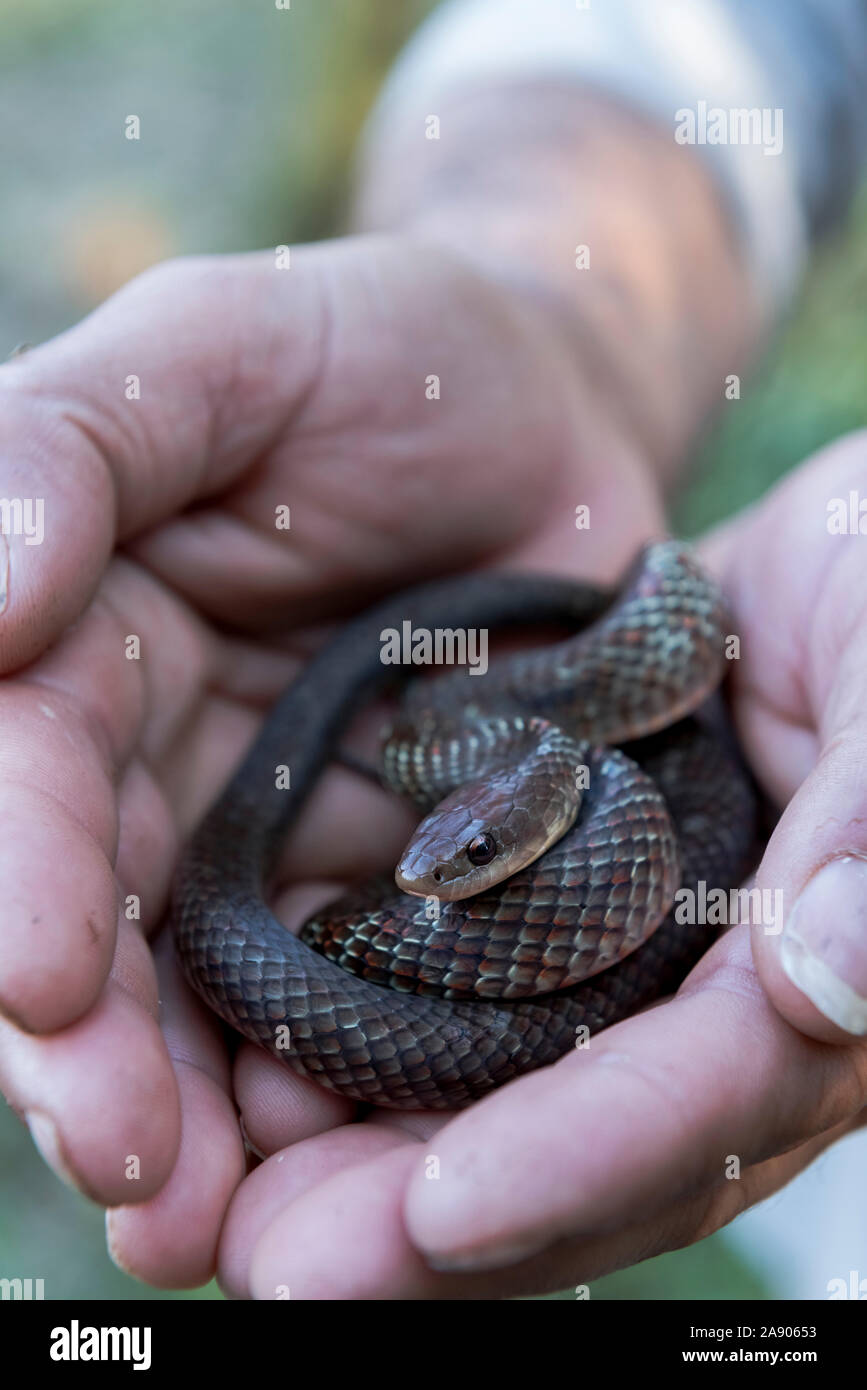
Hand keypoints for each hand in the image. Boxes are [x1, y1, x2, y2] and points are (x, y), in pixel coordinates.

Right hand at [0, 237, 661, 1286]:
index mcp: (86, 638)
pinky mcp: (398, 866)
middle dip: (95, 1053)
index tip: (37, 985)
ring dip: (198, 1114)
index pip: (19, 775)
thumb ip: (70, 447)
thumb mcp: (214, 349)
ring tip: (208, 1232)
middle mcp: (162, 756)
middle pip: (97, 923)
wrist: (554, 397)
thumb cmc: (383, 349)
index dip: (14, 880)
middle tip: (132, 1176)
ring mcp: (277, 827)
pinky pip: (358, 986)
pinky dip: (339, 1078)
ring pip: (210, 991)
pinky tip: (338, 1162)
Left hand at [215, 431, 866, 1300]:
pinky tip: (270, 1075)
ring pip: (519, 1114)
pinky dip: (377, 1060)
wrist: (806, 569)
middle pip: (601, 1161)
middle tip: (288, 1270)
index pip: (716, 1096)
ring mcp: (644, 980)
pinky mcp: (560, 933)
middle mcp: (734, 1010)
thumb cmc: (866, 582)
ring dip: (386, 1173)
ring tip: (244, 1217)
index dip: (588, 1155)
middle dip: (447, 1231)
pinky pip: (469, 1020)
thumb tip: (823, 976)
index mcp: (833, 974)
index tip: (439, 1211)